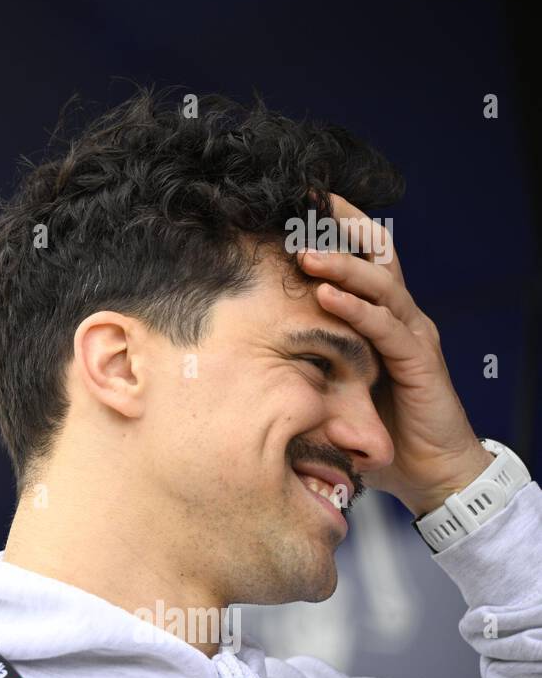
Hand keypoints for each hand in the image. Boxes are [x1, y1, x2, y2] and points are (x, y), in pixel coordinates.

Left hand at [295, 193, 492, 516]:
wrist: (430, 472)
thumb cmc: (379, 429)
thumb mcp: (332, 388)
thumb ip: (302, 366)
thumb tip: (248, 357)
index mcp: (381, 316)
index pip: (362, 259)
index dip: (335, 229)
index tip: (297, 205)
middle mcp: (401, 316)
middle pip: (377, 254)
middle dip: (341, 228)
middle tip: (300, 209)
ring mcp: (413, 334)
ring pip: (381, 283)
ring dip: (341, 265)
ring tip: (304, 251)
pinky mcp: (420, 361)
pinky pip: (387, 327)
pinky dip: (356, 309)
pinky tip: (327, 296)